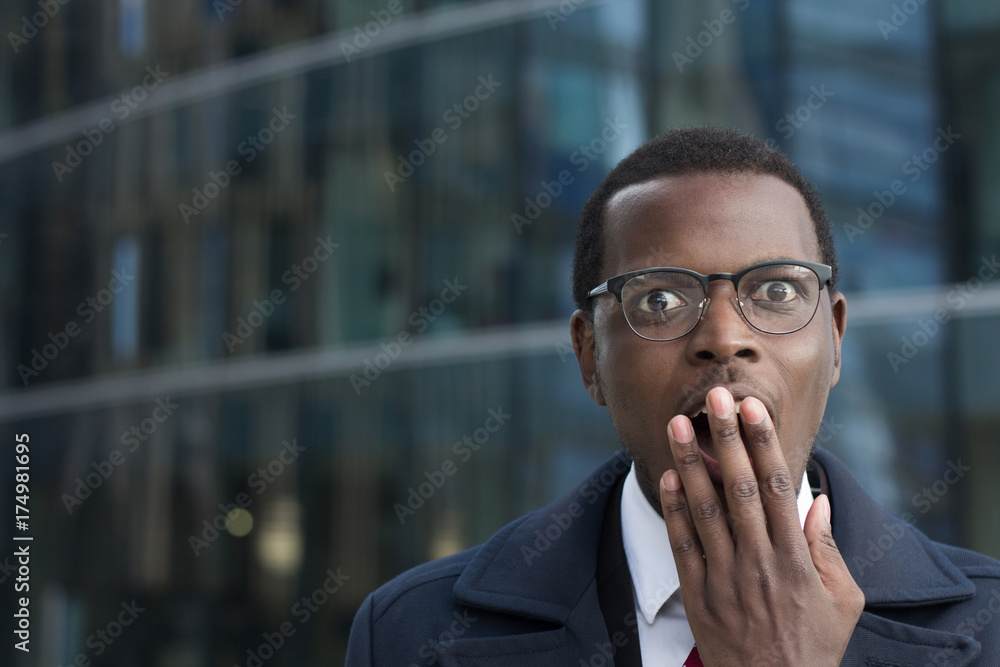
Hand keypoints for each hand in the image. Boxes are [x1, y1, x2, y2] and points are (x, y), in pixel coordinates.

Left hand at [659, 387, 863, 665]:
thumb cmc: (812, 648)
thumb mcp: (842, 602)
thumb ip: (827, 550)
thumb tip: (816, 502)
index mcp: (795, 559)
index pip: (776, 488)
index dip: (763, 445)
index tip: (753, 410)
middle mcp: (758, 561)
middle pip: (737, 488)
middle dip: (726, 439)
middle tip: (714, 397)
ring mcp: (724, 577)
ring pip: (704, 509)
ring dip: (690, 464)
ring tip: (678, 425)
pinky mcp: (698, 593)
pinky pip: (683, 544)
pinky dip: (674, 509)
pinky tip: (669, 478)